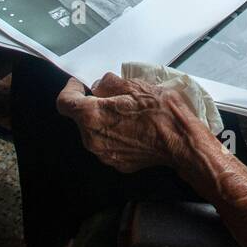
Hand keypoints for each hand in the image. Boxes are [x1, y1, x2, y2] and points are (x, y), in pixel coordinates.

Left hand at [56, 73, 205, 172]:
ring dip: (105, 120)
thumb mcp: (135, 85)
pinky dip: (115, 134)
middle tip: (115, 96)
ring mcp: (104, 154)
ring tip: (128, 112)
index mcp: (92, 116)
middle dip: (93, 104)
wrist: (182, 143)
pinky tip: (133, 128)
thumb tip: (99, 86)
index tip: (81, 84)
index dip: (71, 89)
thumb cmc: (161, 113)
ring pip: (94, 131)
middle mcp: (92, 138)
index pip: (64, 102)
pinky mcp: (116, 163)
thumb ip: (108, 83)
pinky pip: (107, 144)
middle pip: (81, 117)